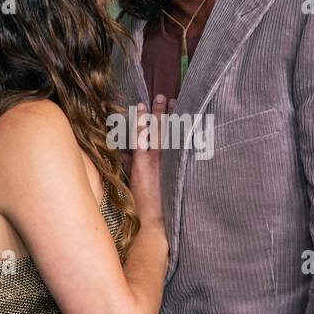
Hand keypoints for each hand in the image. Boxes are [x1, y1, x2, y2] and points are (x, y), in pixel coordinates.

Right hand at [129, 95, 173, 227]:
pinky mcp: (177, 167)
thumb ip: (129, 164)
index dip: (140, 116)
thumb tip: (125, 154)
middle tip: (162, 96)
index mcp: (140, 160)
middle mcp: (155, 158)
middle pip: (158, 128)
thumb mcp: (132, 179)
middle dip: (160, 111)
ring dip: (174, 116)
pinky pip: (181, 145)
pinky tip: (189, 123)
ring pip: (172, 133)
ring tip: (176, 102)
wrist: (155, 218)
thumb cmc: (142, 200)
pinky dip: (184, 133)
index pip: (140, 131)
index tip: (141, 104)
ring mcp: (168, 162)